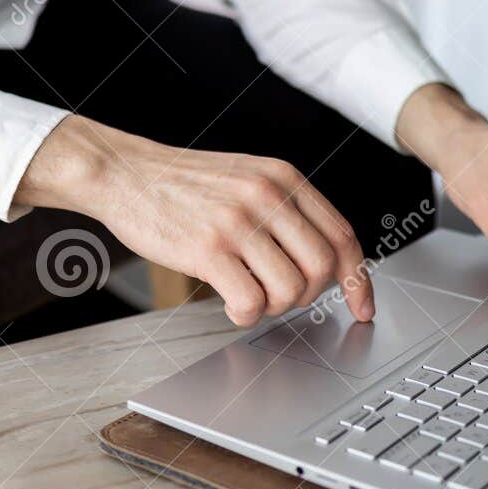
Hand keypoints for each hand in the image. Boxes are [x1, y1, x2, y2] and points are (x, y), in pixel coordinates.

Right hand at [16, 116, 373, 326]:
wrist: (126, 173)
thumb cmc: (184, 184)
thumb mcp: (246, 177)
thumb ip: (285, 209)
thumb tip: (325, 260)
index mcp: (283, 178)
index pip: (342, 235)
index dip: (358, 280)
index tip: (362, 307)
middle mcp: (267, 195)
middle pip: (322, 267)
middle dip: (309, 297)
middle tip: (282, 298)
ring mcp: (237, 221)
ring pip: (290, 289)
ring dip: (275, 308)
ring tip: (250, 297)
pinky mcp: (208, 248)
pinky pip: (251, 302)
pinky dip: (245, 315)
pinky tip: (229, 304)